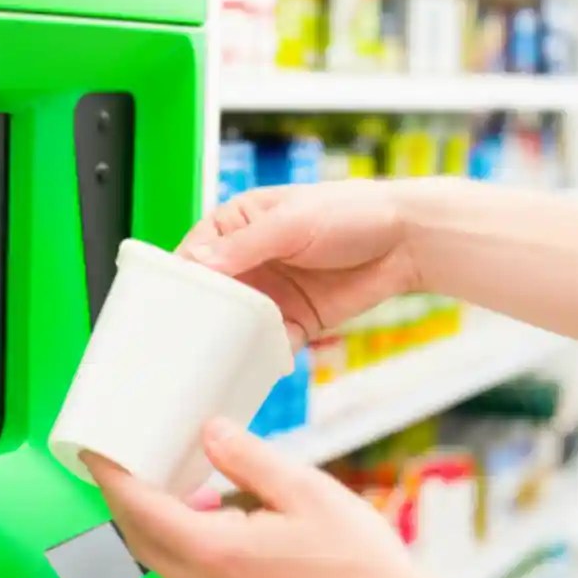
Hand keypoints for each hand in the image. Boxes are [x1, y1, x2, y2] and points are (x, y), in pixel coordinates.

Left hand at [82, 419, 469, 577]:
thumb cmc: (359, 566)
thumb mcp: (307, 493)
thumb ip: (249, 459)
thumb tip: (210, 431)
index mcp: (216, 551)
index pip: (137, 508)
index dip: (110, 474)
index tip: (94, 448)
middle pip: (137, 536)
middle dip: (121, 494)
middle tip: (121, 454)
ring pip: (160, 555)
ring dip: (151, 515)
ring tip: (166, 473)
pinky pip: (187, 569)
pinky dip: (180, 535)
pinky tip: (209, 510)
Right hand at [178, 180, 417, 347]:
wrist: (407, 241)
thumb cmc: (351, 211)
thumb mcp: (292, 222)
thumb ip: (244, 245)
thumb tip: (197, 261)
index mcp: (237, 225)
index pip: (194, 255)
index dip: (181, 280)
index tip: (170, 306)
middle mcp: (248, 260)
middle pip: (211, 295)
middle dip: (202, 317)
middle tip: (185, 341)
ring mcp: (270, 292)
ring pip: (236, 323)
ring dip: (229, 340)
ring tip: (214, 360)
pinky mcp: (294, 320)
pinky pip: (269, 343)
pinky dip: (262, 355)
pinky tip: (254, 366)